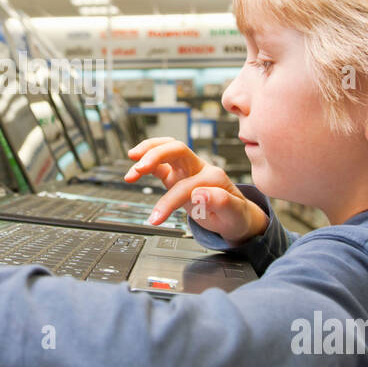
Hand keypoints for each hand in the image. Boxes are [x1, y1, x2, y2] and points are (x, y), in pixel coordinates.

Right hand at [126, 138, 267, 246]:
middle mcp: (198, 168)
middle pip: (176, 149)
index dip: (169, 201)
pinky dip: (145, 163)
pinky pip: (159, 163)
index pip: (186, 185)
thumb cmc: (235, 215)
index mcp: (213, 177)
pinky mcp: (176, 175)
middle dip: (156, 155)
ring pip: (166, 149)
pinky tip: (134, 171)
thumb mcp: (235, 213)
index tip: (156, 217)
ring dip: (148, 151)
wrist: (236, 216)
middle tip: (139, 167)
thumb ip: (221, 201)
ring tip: (132, 162)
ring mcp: (186, 170)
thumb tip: (200, 193)